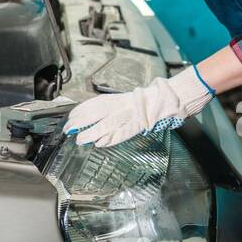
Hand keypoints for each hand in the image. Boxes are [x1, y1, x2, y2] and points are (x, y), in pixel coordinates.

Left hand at [65, 65, 216, 147]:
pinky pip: (123, 133)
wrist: (172, 98)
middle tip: (69, 128)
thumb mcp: (131, 102)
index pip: (97, 103)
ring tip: (80, 139)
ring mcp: (132, 115)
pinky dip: (112, 138)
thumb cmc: (152, 101)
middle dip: (82, 121)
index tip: (71, 116)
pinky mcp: (139, 125)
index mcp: (122, 99)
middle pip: (98, 112)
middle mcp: (124, 106)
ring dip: (93, 132)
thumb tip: (100, 116)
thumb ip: (117, 109)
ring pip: (108, 123)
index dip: (83, 110)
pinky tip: (101, 143)